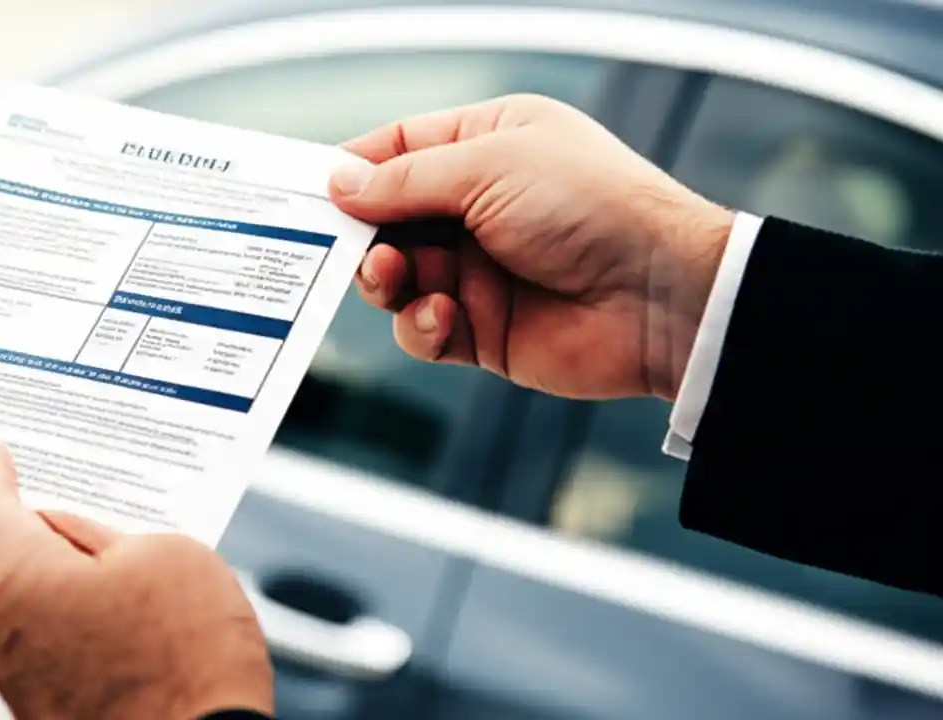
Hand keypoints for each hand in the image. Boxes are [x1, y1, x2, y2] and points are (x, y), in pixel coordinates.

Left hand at [0, 441, 272, 719]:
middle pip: (9, 563)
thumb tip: (76, 540)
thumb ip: (107, 536)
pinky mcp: (55, 716)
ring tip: (125, 567)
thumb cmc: (189, 658)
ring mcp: (29, 687)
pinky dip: (82, 625)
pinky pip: (57, 652)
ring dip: (68, 582)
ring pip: (36, 611)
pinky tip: (129, 622)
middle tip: (72, 500)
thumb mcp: (167, 556)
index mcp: (25, 584)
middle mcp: (10, 639)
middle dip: (41, 531)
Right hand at [329, 94, 732, 399]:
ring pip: (396, 277)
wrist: (660, 296)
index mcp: (488, 144)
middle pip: (387, 219)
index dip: (355, 169)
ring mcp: (479, 269)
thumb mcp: (490, 166)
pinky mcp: (483, 329)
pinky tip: (445, 316)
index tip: (312, 188)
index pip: (401, 149)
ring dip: (385, 279)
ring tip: (394, 275)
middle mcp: (479, 206)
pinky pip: (423, 329)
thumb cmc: (594, 207)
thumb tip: (340, 182)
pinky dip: (421, 325)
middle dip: (362, 232)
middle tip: (346, 242)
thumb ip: (407, 179)